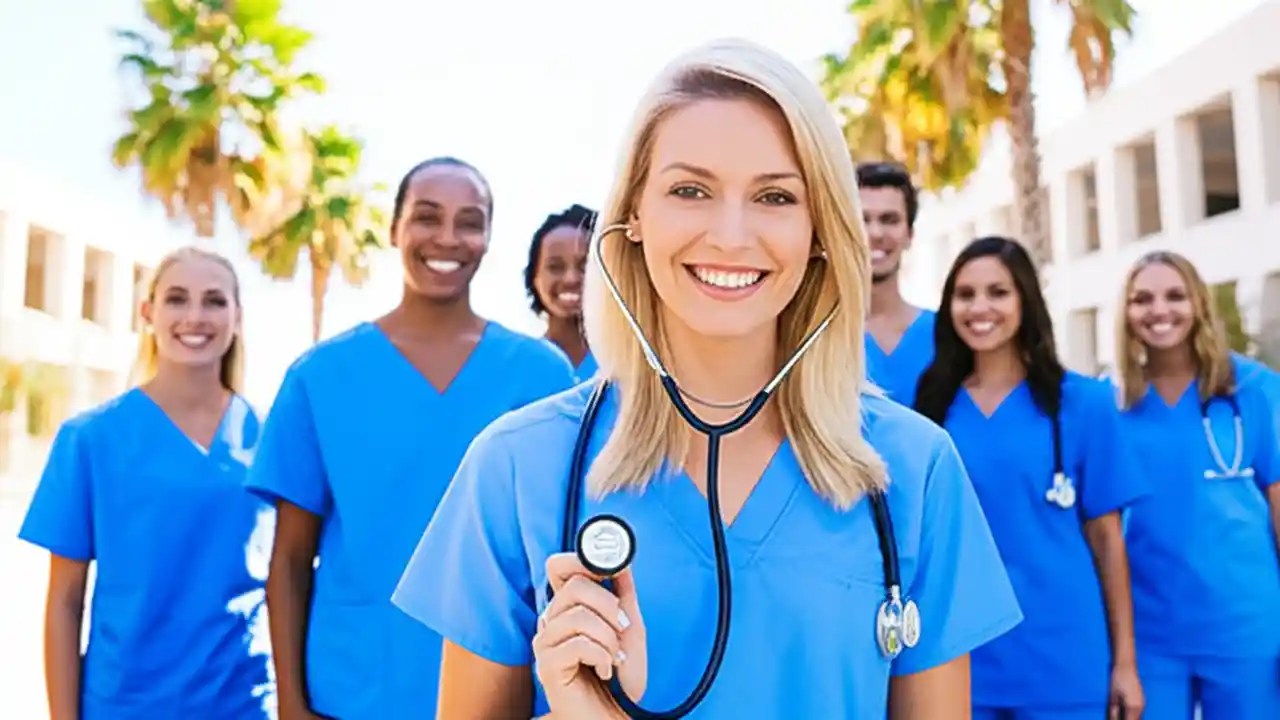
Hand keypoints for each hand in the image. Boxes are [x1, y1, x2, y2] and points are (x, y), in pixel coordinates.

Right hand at [533, 553, 646, 719]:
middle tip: (623, 628)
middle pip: (575, 587)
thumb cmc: (620, 675)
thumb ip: (623, 592)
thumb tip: (622, 560)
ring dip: (609, 637)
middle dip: (610, 607)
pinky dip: (602, 656)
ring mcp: (545, 644)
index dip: (583, 562)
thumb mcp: (629, 626)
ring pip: (578, 616)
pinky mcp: (546, 667)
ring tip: (615, 656)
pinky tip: (605, 669)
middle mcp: (550, 621)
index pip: (559, 566)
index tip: (611, 575)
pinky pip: (578, 644)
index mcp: (566, 606)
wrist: (618, 714)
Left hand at [1109, 662, 1143, 718]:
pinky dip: (1131, 715)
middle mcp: (1140, 708)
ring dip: (1129, 718)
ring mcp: (1143, 704)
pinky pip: (1138, 713)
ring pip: (1137, 718)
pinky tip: (1124, 711)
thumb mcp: (1112, 698)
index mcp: (1132, 708)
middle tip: (1116, 716)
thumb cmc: (1117, 680)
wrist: (1126, 666)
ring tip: (1119, 714)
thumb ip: (1114, 713)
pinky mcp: (1142, 701)